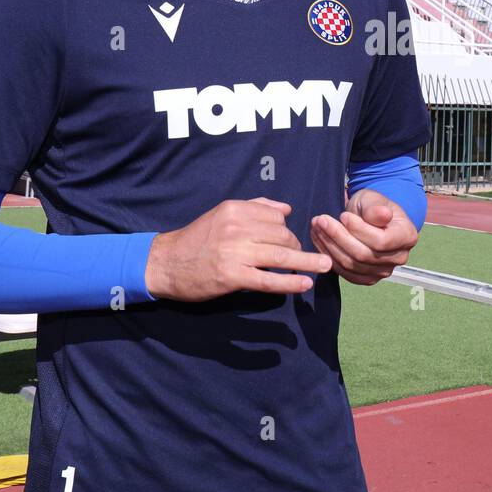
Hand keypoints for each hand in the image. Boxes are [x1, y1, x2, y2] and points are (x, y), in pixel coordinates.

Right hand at [146, 198, 330, 301]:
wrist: (166, 263)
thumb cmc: (197, 239)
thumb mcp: (223, 215)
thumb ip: (255, 208)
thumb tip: (286, 209)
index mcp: (235, 209)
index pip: (276, 217)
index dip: (287, 229)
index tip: (290, 240)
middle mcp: (236, 228)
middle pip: (282, 236)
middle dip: (296, 247)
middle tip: (301, 257)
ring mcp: (235, 253)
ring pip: (280, 256)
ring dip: (307, 261)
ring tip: (325, 266)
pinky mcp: (232, 276)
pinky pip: (268, 280)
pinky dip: (290, 282)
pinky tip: (305, 283)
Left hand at [310, 189, 417, 285]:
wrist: (369, 217)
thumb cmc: (373, 205)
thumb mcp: (373, 198)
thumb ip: (375, 207)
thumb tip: (383, 215)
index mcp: (407, 236)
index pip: (381, 241)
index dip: (359, 230)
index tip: (343, 215)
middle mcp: (399, 258)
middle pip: (364, 255)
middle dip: (338, 237)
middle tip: (320, 220)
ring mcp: (383, 271)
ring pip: (351, 265)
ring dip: (330, 246)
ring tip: (317, 227)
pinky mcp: (367, 278)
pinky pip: (345, 273)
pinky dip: (329, 257)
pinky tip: (319, 240)